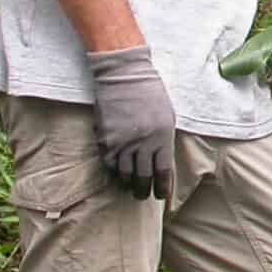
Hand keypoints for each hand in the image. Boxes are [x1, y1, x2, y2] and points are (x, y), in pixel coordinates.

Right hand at [87, 45, 174, 199]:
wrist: (124, 76)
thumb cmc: (150, 94)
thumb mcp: (166, 117)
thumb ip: (164, 141)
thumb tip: (160, 164)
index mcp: (162, 137)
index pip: (162, 172)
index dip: (161, 188)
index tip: (160, 195)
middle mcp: (143, 143)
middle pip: (142, 178)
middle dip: (143, 191)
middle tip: (143, 196)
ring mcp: (122, 142)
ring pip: (124, 175)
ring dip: (128, 184)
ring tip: (130, 188)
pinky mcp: (105, 139)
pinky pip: (109, 164)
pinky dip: (113, 172)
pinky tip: (117, 175)